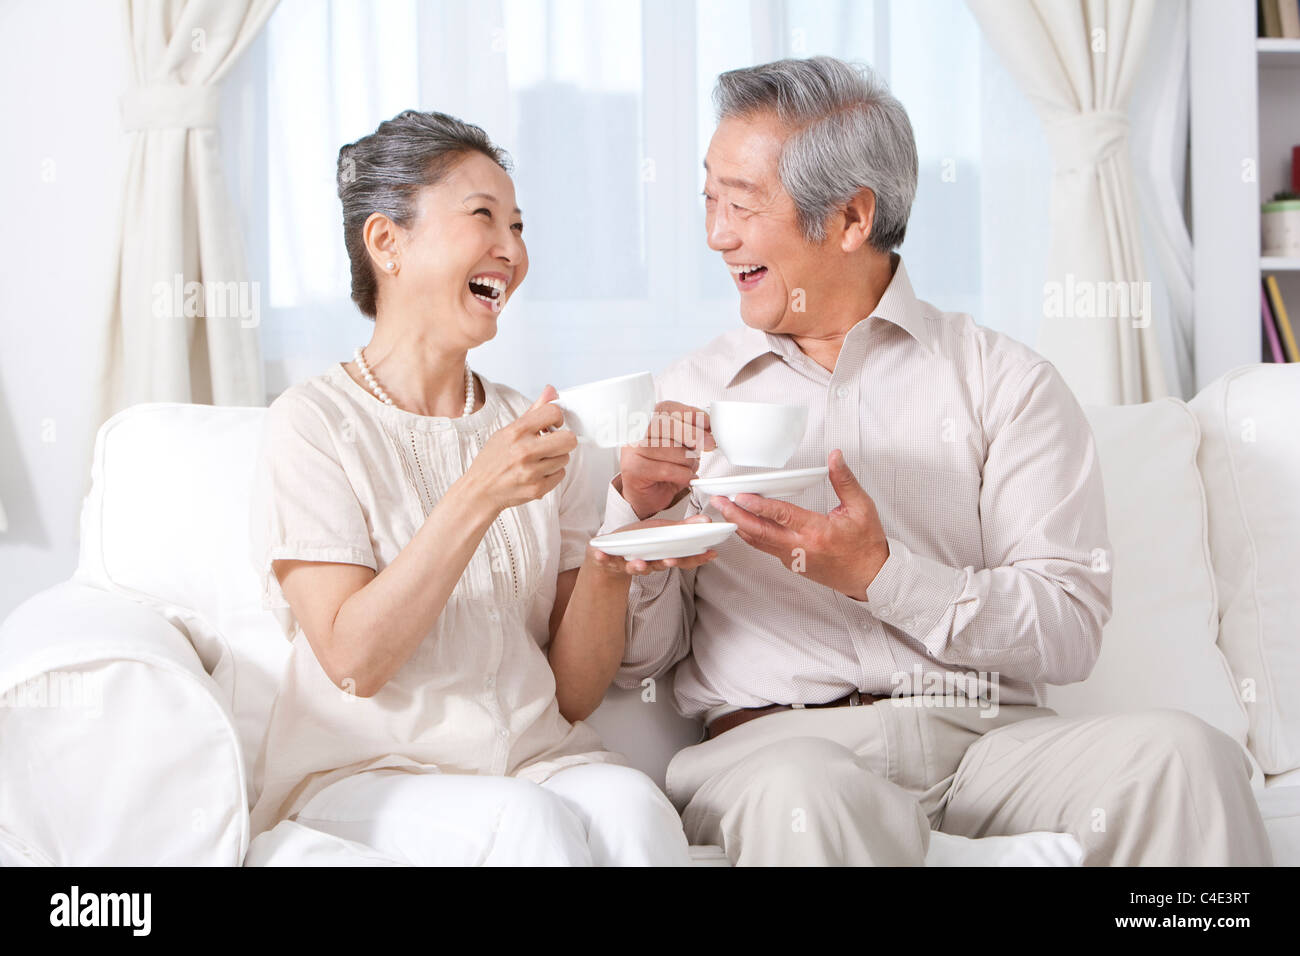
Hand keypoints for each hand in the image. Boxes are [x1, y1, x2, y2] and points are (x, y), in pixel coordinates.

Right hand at [464, 386, 577, 511]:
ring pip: (565, 458)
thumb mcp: (507, 431)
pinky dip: (552, 474)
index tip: (552, 424)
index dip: (557, 417)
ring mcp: (531, 471)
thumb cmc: (493, 460)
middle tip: (552, 443)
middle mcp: (524, 450)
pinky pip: (560, 475)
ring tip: (540, 460)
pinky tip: (537, 472)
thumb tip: (552, 390)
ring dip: (556, 458)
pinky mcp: (536, 489)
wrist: (479, 491)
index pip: (554, 412)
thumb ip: (534, 411)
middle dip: (564, 440)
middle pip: (569, 439)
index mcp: (516, 431)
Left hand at [588, 515, 720, 575]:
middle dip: (666, 563)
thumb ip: (681, 528)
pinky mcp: (611, 562)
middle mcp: (649, 562)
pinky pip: (608, 562)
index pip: (683, 558)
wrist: (611, 550)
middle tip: (671, 559)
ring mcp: (630, 563)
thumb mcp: (661, 530)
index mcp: (662, 554)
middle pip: (661, 565)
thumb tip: (706, 520)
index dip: (697, 558)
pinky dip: (604, 559)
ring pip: (637, 568)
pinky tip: (600, 554)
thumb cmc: (638, 539)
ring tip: (638, 563)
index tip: (710, 553)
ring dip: (638, 566)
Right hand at [617, 401, 715, 518]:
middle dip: (693, 434)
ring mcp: (633, 451)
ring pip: (671, 449)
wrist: (648, 493)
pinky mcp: (634, 470)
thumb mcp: (680, 444)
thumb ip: (691, 430)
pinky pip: (667, 469)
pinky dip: (683, 475)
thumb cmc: (663, 466)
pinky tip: (682, 477)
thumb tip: (708, 427)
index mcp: (646, 420)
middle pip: (667, 424)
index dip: (690, 414)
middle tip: (708, 444)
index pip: (667, 408)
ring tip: (687, 467)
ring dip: (688, 461)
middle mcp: (636, 433)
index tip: (707, 423)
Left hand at [709, 449, 889, 598]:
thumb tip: (835, 457)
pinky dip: (752, 536)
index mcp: (818, 532)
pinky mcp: (792, 564)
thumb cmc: (867, 545)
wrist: (871, 577)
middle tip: (720, 502)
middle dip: (737, 516)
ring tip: (724, 511)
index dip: (759, 506)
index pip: (782, 516)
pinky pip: (766, 549)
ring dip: (740, 526)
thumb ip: (844, 481)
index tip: (741, 496)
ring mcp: (794, 559)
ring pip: (759, 543)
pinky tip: (743, 525)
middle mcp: (801, 548)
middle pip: (760, 532)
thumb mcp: (862, 508)